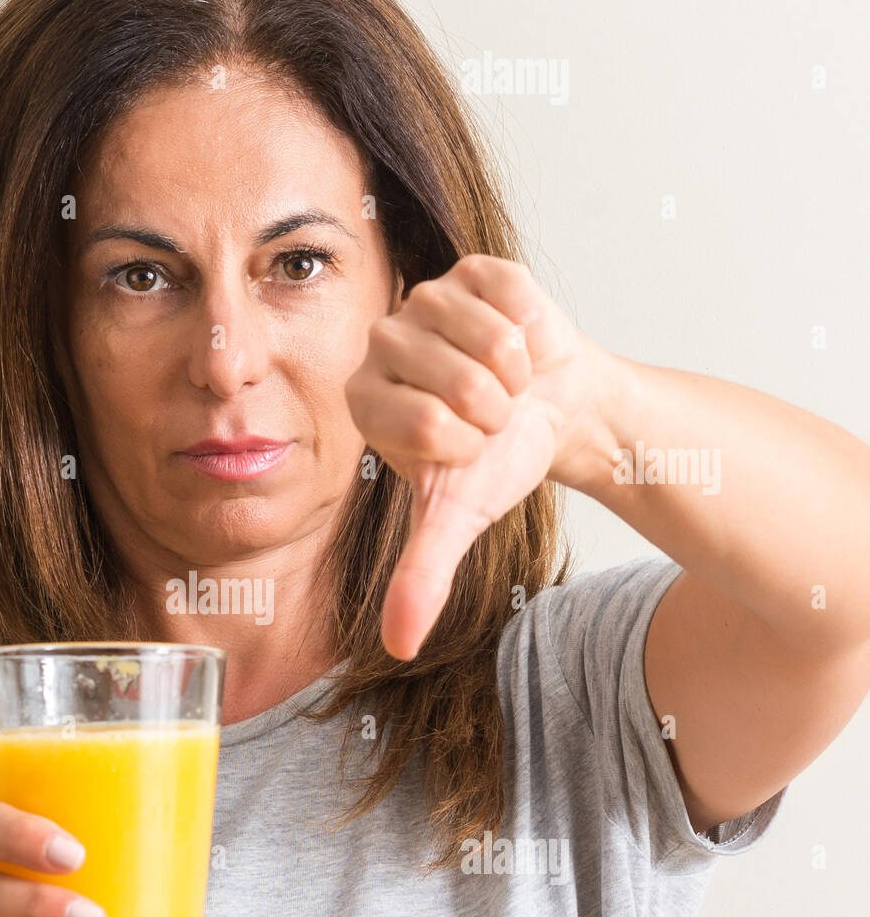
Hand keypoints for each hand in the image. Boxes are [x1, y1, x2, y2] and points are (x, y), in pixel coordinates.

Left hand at [344, 253, 621, 659]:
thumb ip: (421, 575)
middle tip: (493, 412)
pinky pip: (512, 297)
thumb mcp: (458, 519)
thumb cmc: (495, 462)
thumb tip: (398, 646)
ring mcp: (424, 299)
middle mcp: (380, 345)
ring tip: (508, 379)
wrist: (553, 412)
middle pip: (458, 380)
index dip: (469, 443)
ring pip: (487, 338)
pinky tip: (522, 343)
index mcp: (362, 402)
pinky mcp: (470, 270)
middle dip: (498, 409)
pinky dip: (534, 329)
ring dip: (518, 371)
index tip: (468, 446)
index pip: (426, 423)